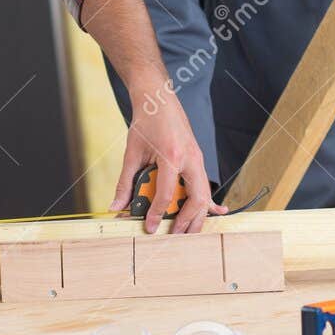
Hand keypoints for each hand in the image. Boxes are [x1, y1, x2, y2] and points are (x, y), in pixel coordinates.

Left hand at [112, 87, 224, 233]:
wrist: (159, 99)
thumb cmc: (146, 122)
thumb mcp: (132, 152)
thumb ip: (126, 182)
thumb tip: (116, 207)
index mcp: (172, 156)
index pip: (166, 194)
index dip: (157, 214)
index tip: (150, 227)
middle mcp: (190, 159)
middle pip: (196, 199)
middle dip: (188, 221)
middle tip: (175, 235)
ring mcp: (197, 158)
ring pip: (205, 194)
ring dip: (198, 214)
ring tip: (188, 231)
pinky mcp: (198, 158)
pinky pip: (205, 184)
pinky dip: (209, 200)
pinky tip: (217, 212)